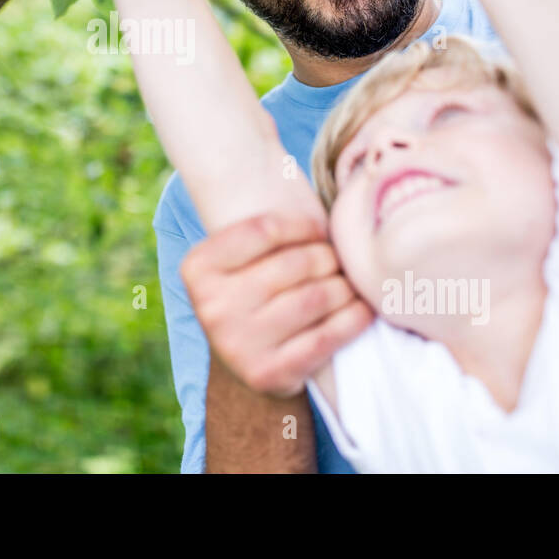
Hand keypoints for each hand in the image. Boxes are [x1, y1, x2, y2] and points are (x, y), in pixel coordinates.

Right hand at [181, 212, 372, 397]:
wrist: (244, 363)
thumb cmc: (252, 292)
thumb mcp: (239, 257)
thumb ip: (261, 230)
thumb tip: (311, 185)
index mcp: (198, 268)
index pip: (263, 229)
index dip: (302, 225)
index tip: (319, 229)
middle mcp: (211, 307)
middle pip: (294, 264)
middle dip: (327, 257)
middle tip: (338, 259)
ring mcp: (238, 344)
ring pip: (315, 298)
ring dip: (344, 286)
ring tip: (349, 281)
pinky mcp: (269, 373)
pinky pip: (326, 335)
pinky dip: (353, 318)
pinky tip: (361, 308)